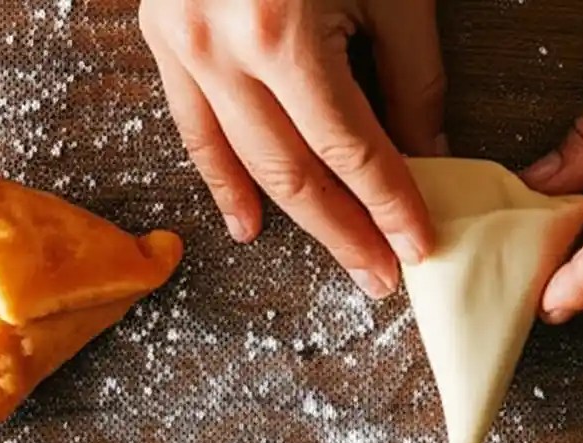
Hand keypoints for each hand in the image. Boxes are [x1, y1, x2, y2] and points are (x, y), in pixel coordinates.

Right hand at [139, 0, 446, 298]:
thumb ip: (410, 75)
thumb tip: (422, 153)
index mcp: (280, 31)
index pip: (347, 148)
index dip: (387, 203)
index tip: (415, 242)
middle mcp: (220, 47)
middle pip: (292, 169)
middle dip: (344, 230)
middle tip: (380, 272)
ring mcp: (180, 40)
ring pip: (241, 158)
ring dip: (291, 218)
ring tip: (338, 256)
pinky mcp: (160, 29)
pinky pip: (192, 124)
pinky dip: (221, 177)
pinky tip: (245, 221)